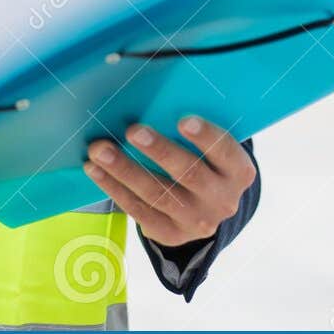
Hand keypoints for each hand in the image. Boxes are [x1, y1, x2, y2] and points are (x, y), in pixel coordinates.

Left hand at [83, 116, 255, 247]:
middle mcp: (222, 200)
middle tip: (132, 130)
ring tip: (99, 149)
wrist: (205, 208)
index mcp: (237, 172)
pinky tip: (95, 170)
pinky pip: (139, 211)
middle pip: (189, 173)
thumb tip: (150, 99)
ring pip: (157, 193)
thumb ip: (192, 130)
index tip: (183, 120)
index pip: (225, 152)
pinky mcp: (171, 235)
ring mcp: (197, 222)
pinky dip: (114, 188)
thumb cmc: (202, 160)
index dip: (206, 137)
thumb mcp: (211, 149)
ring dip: (124, 169)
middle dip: (158, 150)